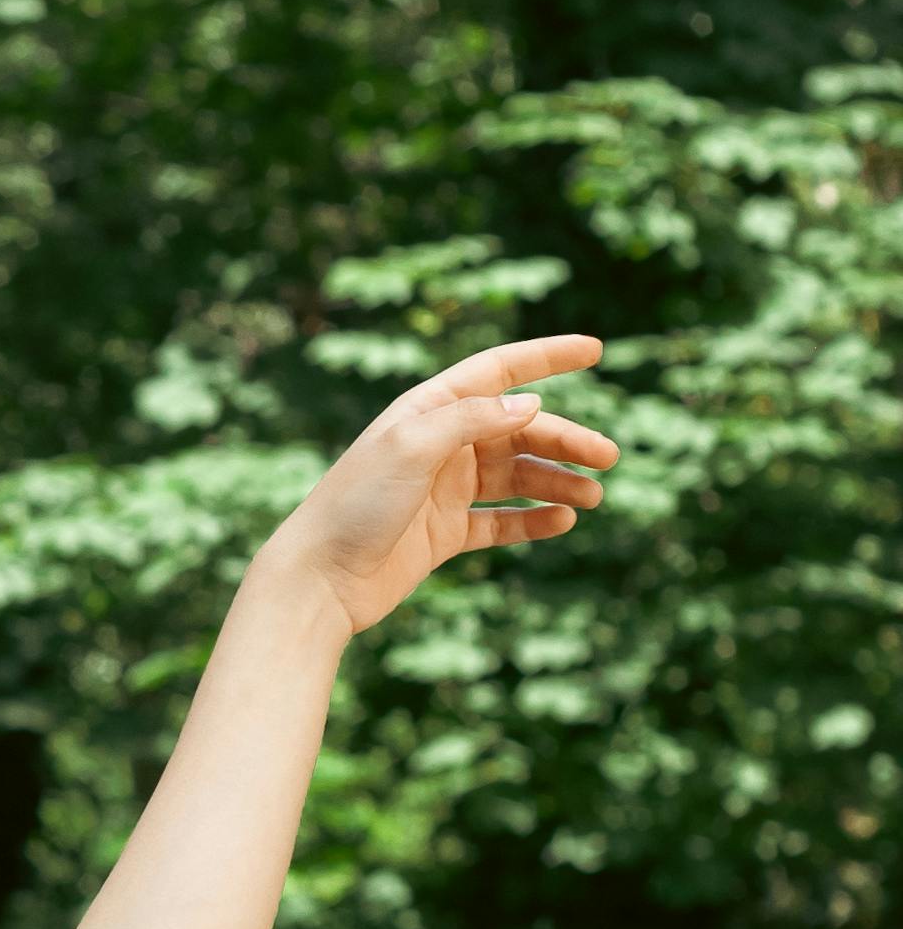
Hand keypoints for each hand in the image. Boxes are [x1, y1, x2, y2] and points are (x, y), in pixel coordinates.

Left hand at [269, 332, 615, 636]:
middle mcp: (438, 445)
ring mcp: (443, 490)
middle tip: (608, 457)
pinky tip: (563, 520)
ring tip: (594, 495)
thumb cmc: (355, 506)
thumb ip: (470, 420)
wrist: (319, 580)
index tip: (595, 349)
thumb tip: (529, 403)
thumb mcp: (411, 449)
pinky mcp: (444, 533)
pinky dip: (532, 520)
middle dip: (565, 439)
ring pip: (516, 476)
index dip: (546, 357)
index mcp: (427, 411)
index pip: (498, 372)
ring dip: (557, 481)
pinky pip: (500, 521)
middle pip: (519, 431)